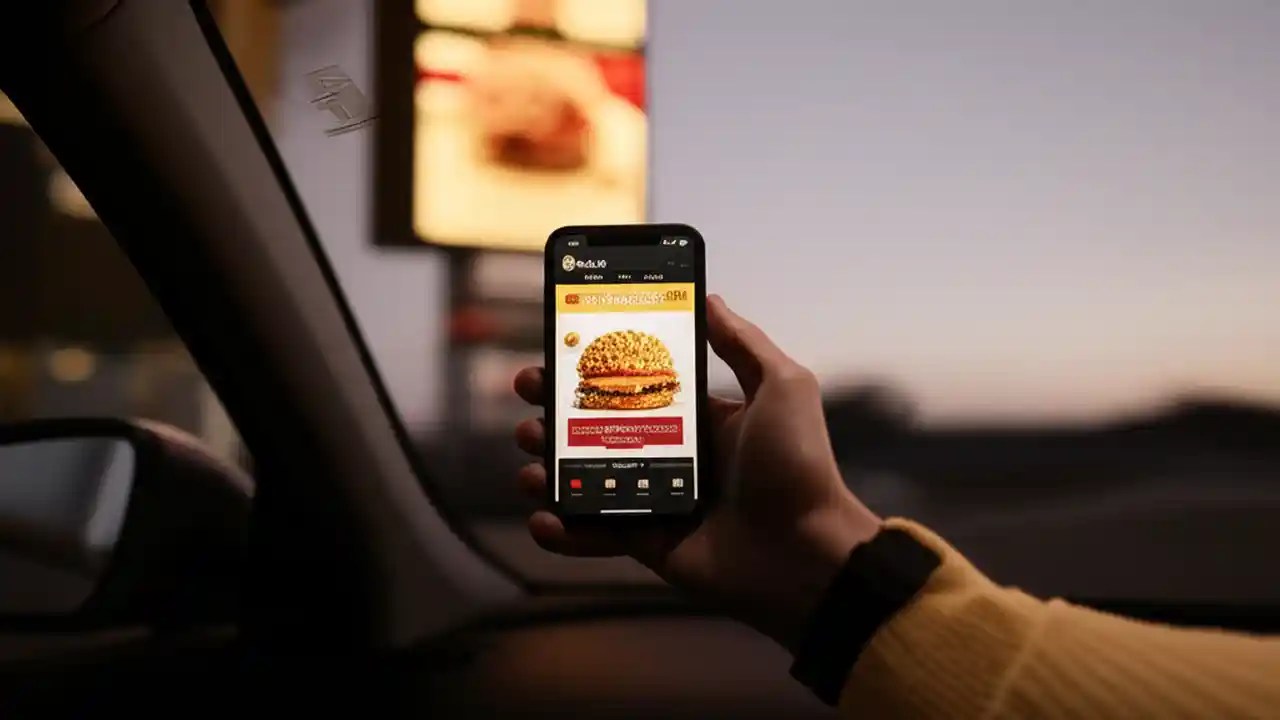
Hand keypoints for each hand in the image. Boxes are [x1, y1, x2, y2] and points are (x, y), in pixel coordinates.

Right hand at [514, 295, 881, 649]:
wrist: (807, 552)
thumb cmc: (799, 466)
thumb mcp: (782, 386)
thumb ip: (744, 343)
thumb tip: (710, 297)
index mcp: (700, 420)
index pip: (635, 385)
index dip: (596, 369)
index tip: (561, 350)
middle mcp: (674, 456)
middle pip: (599, 428)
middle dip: (557, 411)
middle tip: (529, 396)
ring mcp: (657, 500)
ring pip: (587, 478)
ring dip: (550, 468)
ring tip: (532, 461)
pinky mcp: (650, 543)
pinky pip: (597, 535)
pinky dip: (564, 531)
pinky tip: (543, 519)